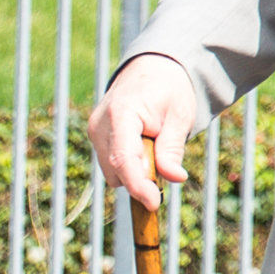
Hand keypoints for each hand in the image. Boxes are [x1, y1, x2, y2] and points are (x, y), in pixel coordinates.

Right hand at [88, 54, 208, 210]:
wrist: (153, 69)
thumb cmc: (169, 90)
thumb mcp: (180, 117)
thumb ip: (172, 148)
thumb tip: (174, 178)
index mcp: (120, 114)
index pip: (124, 159)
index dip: (138, 185)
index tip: (154, 204)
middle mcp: (100, 125)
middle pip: (117, 171)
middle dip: (142, 177)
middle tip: (167, 159)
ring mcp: (95, 132)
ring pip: (114, 172)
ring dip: (137, 170)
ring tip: (155, 144)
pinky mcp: (97, 138)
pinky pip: (113, 164)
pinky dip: (130, 164)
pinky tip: (144, 146)